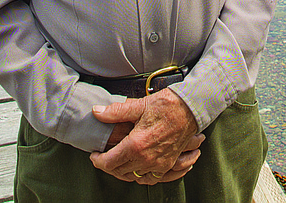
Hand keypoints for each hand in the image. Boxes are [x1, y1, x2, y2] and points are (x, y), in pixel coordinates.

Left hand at [89, 89, 203, 183]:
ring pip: (133, 177)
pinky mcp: (168, 164)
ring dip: (122, 172)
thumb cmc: (167, 105)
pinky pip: (150, 180)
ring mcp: (158, 164)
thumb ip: (116, 112)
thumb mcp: (139, 105)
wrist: (192, 108)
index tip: (94, 155)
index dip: (97, 160)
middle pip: (119, 171)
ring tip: (117, 162)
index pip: (109, 162)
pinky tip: (136, 170)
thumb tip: (97, 112)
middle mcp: (146, 159)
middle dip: (108, 166)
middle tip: (103, 157)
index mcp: (136, 145)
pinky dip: (140, 177)